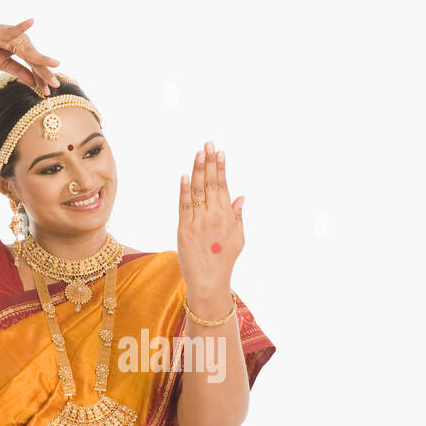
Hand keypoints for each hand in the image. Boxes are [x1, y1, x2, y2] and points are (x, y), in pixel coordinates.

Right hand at [0, 18, 60, 94]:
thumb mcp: (3, 65)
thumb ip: (19, 72)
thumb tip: (34, 83)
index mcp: (21, 50)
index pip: (34, 66)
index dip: (41, 79)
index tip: (48, 92)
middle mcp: (20, 42)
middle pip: (35, 60)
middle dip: (45, 73)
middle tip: (56, 85)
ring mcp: (13, 36)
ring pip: (28, 50)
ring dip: (41, 58)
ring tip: (54, 64)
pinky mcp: (2, 32)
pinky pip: (14, 30)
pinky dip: (22, 26)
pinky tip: (31, 21)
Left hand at [177, 141, 244, 295]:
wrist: (210, 281)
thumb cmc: (224, 261)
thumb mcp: (237, 238)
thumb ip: (238, 216)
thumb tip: (241, 196)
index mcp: (227, 216)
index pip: (223, 186)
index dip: (221, 168)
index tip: (220, 152)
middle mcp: (214, 216)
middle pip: (211, 185)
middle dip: (210, 163)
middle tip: (208, 144)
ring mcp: (199, 222)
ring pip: (198, 191)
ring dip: (198, 171)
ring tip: (199, 153)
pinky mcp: (185, 230)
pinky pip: (185, 207)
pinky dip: (184, 191)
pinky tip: (184, 176)